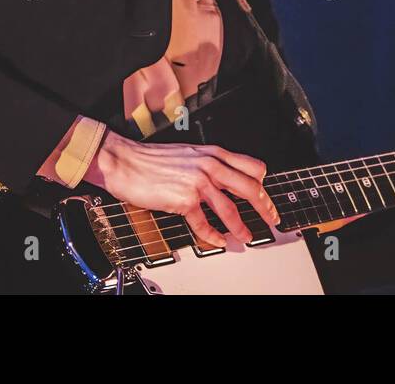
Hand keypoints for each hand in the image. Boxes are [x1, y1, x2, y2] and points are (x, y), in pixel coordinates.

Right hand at [82, 130, 279, 245]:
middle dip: (265, 206)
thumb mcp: (188, 153)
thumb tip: (225, 179)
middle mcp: (209, 165)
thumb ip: (208, 164)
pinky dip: (213, 236)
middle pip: (249, 187)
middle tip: (271, 219)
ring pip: (230, 208)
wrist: (124, 161)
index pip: (251, 166)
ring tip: (246, 237)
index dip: (263, 184)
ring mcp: (197, 182)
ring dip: (241, 226)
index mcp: (212, 153)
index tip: (266, 196)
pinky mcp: (183, 200)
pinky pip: (204, 223)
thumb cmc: (151, 158)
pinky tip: (217, 240)